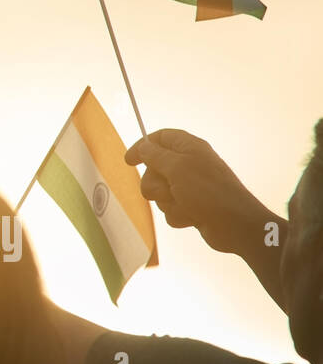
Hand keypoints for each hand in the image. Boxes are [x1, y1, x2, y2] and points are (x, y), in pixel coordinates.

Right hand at [125, 129, 269, 255]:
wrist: (235, 225)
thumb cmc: (207, 191)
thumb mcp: (177, 167)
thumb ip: (155, 155)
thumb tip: (144, 147)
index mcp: (189, 148)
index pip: (160, 138)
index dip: (142, 146)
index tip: (129, 161)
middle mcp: (188, 165)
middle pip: (153, 169)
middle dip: (155, 183)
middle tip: (168, 189)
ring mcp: (190, 187)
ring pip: (159, 192)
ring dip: (167, 201)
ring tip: (185, 205)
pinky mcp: (191, 206)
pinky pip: (169, 208)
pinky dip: (178, 214)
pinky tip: (192, 217)